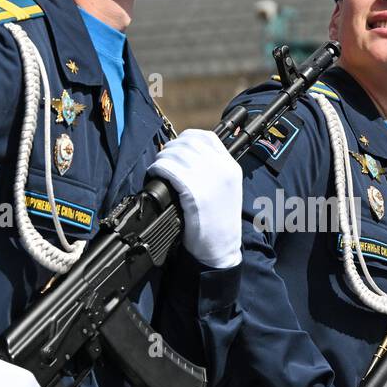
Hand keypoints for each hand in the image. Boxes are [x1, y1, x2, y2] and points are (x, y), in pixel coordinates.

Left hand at [147, 129, 242, 269]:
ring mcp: (209, 178)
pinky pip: (169, 168)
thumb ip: (212, 171)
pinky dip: (158, 169)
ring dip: (162, 158)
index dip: (186, 139)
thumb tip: (184, 157)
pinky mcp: (194, 191)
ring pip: (176, 153)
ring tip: (159, 170)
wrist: (221, 250)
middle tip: (163, 161)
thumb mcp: (225, 190)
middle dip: (171, 148)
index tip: (176, 149)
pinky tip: (155, 176)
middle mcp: (222, 168)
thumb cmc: (218, 224)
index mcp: (231, 166)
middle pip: (188, 142)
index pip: (206, 137)